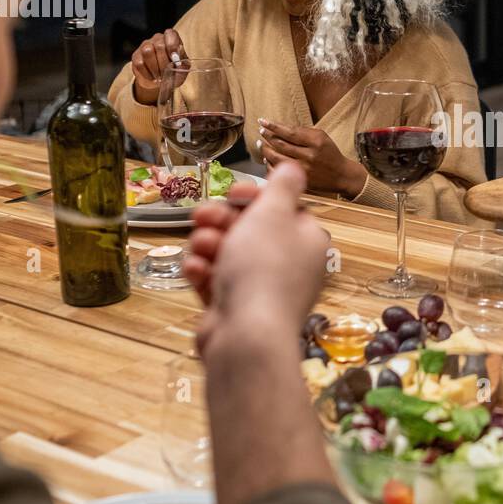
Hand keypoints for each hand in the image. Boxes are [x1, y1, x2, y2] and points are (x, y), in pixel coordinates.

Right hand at [130, 28, 186, 105]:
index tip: (175, 60)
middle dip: (165, 63)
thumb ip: (184, 64)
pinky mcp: (136, 56)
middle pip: (159, 45)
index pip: (170, 34)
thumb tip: (180, 59)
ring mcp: (145, 46)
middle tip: (167, 73)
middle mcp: (157, 39)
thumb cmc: (174, 72)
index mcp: (171, 39)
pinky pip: (140, 63)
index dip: (173, 46)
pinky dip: (147, 74)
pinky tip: (152, 78)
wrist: (160, 82)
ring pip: (148, 52)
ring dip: (155, 68)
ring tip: (160, 77)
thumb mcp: (183, 69)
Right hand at [182, 162, 330, 356]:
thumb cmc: (263, 267)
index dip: (256, 198)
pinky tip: (196, 271)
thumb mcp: (274, 212)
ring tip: (200, 246)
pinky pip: (217, 283)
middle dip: (223, 220)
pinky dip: (204, 274)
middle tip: (203, 216)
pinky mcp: (237, 310)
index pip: (283, 210)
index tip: (235, 193)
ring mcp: (263, 291)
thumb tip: (294, 168)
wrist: (247, 335)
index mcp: (307, 240)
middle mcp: (290, 265)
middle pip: (251, 231)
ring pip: (229, 255)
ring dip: (209, 245)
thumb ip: (283, 186)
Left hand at [257, 119, 366, 197]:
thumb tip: (280, 128)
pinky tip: (267, 159)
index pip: (289, 131)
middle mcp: (310, 155)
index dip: (273, 126)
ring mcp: (304, 169)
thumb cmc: (330, 154)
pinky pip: (279, 172)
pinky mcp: (300, 179)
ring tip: (261, 143)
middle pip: (280, 144)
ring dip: (266, 150)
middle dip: (268, 136)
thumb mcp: (322, 137)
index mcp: (316, 141)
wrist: (341, 175)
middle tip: (261, 132)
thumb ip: (303, 132)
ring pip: (277, 158)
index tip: (263, 121)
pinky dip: (270, 164)